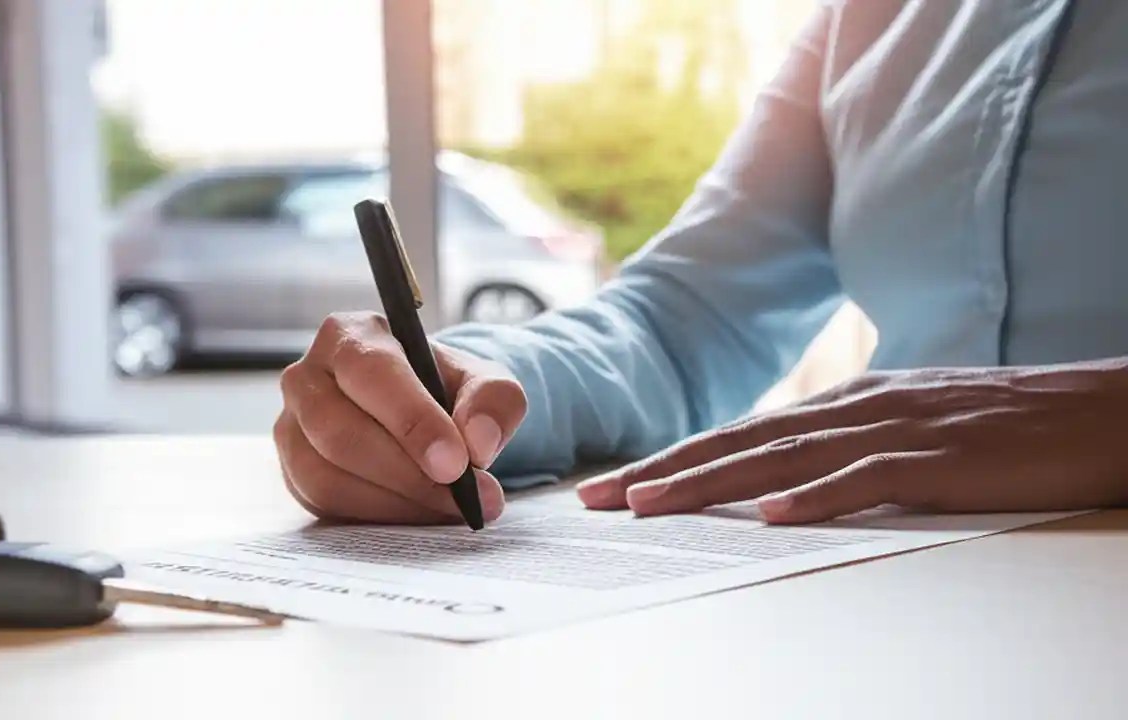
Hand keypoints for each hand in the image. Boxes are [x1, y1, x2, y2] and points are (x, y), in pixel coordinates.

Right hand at [275, 312, 525, 523]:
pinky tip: (420, 513)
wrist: (422, 416)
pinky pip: (325, 504)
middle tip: (464, 497)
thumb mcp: (485, 382)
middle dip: (408, 474)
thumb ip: (494, 401)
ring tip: (451, 508)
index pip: (370, 373)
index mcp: (351, 335)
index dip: (412, 421)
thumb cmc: (445, 390)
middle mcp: (307, 376)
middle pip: (341, 433)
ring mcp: (291, 427)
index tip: (456, 463)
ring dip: (396, 502)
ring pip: (327, 476)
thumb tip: (478, 442)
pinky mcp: (292, 472)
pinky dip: (378, 517)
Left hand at [577, 360, 1127, 523]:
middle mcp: (857, 407)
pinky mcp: (941, 459)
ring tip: (651, 505)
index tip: (620, 485)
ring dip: (711, 483)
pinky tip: (769, 517)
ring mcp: (897, 430)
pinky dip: (814, 498)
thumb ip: (849, 443)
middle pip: (741, 441)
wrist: (1101, 411)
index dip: (675, 458)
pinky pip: (865, 480)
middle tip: (600, 499)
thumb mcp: (910, 426)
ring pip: (782, 457)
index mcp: (847, 401)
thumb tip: (787, 473)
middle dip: (664, 470)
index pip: (742, 432)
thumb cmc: (1005, 425)